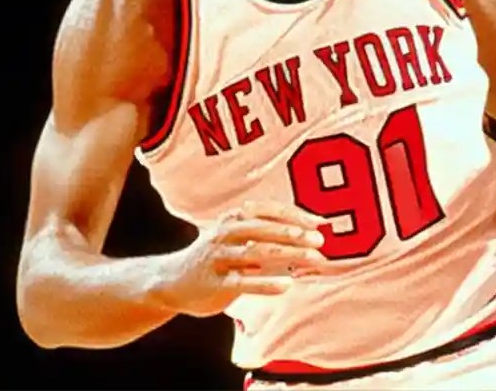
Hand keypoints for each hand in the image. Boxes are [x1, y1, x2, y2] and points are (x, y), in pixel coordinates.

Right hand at [152, 200, 326, 317]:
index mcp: (234, 218)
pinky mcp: (215, 283)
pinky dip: (266, 283)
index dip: (296, 214)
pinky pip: (243, 282)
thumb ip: (269, 233)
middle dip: (295, 234)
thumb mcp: (238, 237)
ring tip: (314, 260)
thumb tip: (313, 230)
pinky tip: (287, 286)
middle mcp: (225, 234)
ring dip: (289, 255)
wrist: (173, 282)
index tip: (321, 222)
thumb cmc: (219, 257)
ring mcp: (219, 258)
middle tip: (321, 241)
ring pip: (257, 253)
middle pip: (265, 229)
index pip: (268, 210)